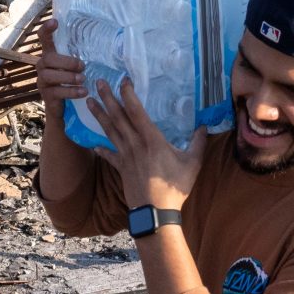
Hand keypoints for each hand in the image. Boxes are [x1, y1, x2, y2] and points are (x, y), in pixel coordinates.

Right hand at [32, 17, 86, 106]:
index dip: (46, 29)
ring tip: (83, 80)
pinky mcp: (46, 94)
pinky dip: (71, 92)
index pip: (43, 38)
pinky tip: (83, 92)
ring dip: (68, 77)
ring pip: (50, 75)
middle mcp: (42, 65)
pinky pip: (57, 91)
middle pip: (48, 58)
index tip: (55, 21)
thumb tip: (104, 44)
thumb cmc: (70, 81)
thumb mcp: (73, 67)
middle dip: (66, 61)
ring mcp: (42, 80)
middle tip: (83, 66)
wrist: (61, 108)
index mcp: (49, 55)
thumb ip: (79, 56)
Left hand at [82, 76, 206, 211]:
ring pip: (110, 131)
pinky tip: (93, 144)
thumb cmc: (175, 187)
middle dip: (108, 98)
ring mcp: (126, 156)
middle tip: (97, 82)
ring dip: (99, 115)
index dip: (129, 95)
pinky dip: (101, 149)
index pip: (137, 112)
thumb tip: (204, 127)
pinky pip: (109, 156)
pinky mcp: (121, 169)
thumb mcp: (192, 163)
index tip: (123, 81)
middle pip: (119, 117)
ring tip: (89, 101)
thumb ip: (198, 143)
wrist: (156, 212)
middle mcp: (135, 145)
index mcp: (152, 140)